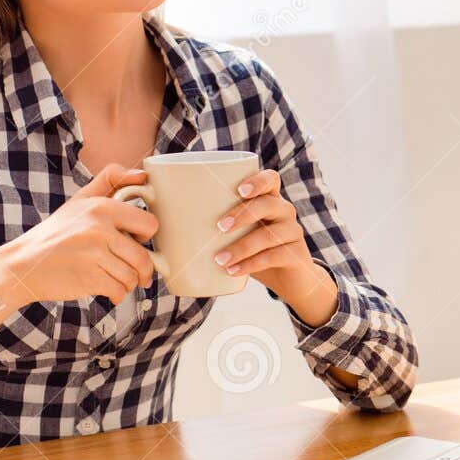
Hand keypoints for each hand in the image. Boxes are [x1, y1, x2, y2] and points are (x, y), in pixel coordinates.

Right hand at [0, 163, 158, 333]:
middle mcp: (99, 228)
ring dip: (129, 284)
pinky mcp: (89, 278)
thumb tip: (143, 174)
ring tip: (117, 280)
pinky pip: (119, 291)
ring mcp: (94, 254)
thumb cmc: (56, 233)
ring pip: (132, 276)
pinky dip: (117, 295)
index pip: (149, 224)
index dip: (145, 237)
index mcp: (101, 207)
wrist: (23, 264)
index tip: (136, 242)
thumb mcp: (80, 200)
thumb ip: (110, 181)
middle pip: (143, 257)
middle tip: (138, 273)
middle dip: (143, 270)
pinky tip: (108, 291)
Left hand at [212, 169, 336, 322]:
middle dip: (242, 214)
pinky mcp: (296, 256)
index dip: (257, 181)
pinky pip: (273, 257)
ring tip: (219, 259)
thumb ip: (212, 224)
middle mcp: (285, 212)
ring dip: (242, 246)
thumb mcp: (238, 234)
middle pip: (268, 204)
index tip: (238, 190)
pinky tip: (233, 271)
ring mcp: (293, 233)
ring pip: (269, 235)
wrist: (290, 279)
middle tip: (219, 227)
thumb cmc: (255, 250)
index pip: (270, 179)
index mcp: (270, 199)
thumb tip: (164, 218)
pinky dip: (250, 265)